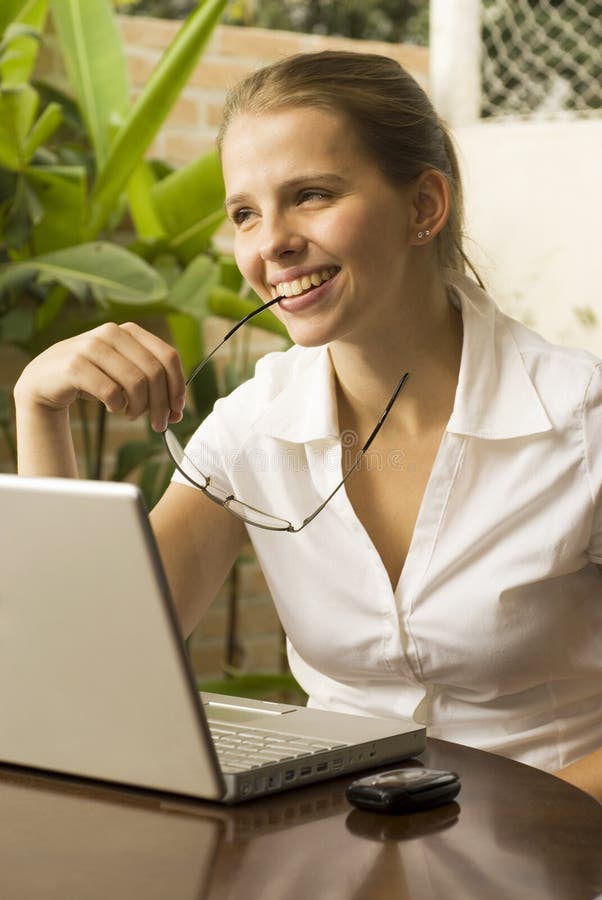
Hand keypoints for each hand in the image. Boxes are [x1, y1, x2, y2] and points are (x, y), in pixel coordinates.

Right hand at [14, 321, 185, 432]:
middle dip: (161, 404)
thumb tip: (177, 413)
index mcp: (130, 331)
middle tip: (159, 424)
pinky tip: (113, 408)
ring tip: (133, 415)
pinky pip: (111, 392)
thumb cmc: (92, 377)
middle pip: (155, 372)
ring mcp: (92, 346)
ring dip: (140, 407)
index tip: (178, 410)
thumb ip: (151, 385)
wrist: (46, 379)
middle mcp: (112, 332)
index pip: (168, 356)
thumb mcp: (124, 374)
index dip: (178, 385)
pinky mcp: (75, 365)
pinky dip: (118, 406)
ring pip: (136, 383)